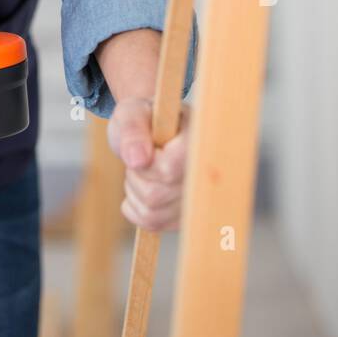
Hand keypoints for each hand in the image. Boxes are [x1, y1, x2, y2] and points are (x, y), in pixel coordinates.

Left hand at [107, 97, 191, 231]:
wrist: (152, 129)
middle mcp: (205, 176)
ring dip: (135, 190)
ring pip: (151, 212)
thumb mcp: (133, 113)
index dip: (146, 162)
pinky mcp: (186, 218)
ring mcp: (198, 201)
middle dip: (136, 175)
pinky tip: (144, 185)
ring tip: (144, 168)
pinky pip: (151, 223)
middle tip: (141, 155)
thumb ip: (133, 130)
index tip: (148, 144)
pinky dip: (136, 206)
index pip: (168, 170)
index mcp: (199, 142)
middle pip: (154, 195)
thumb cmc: (144, 118)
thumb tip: (136, 160)